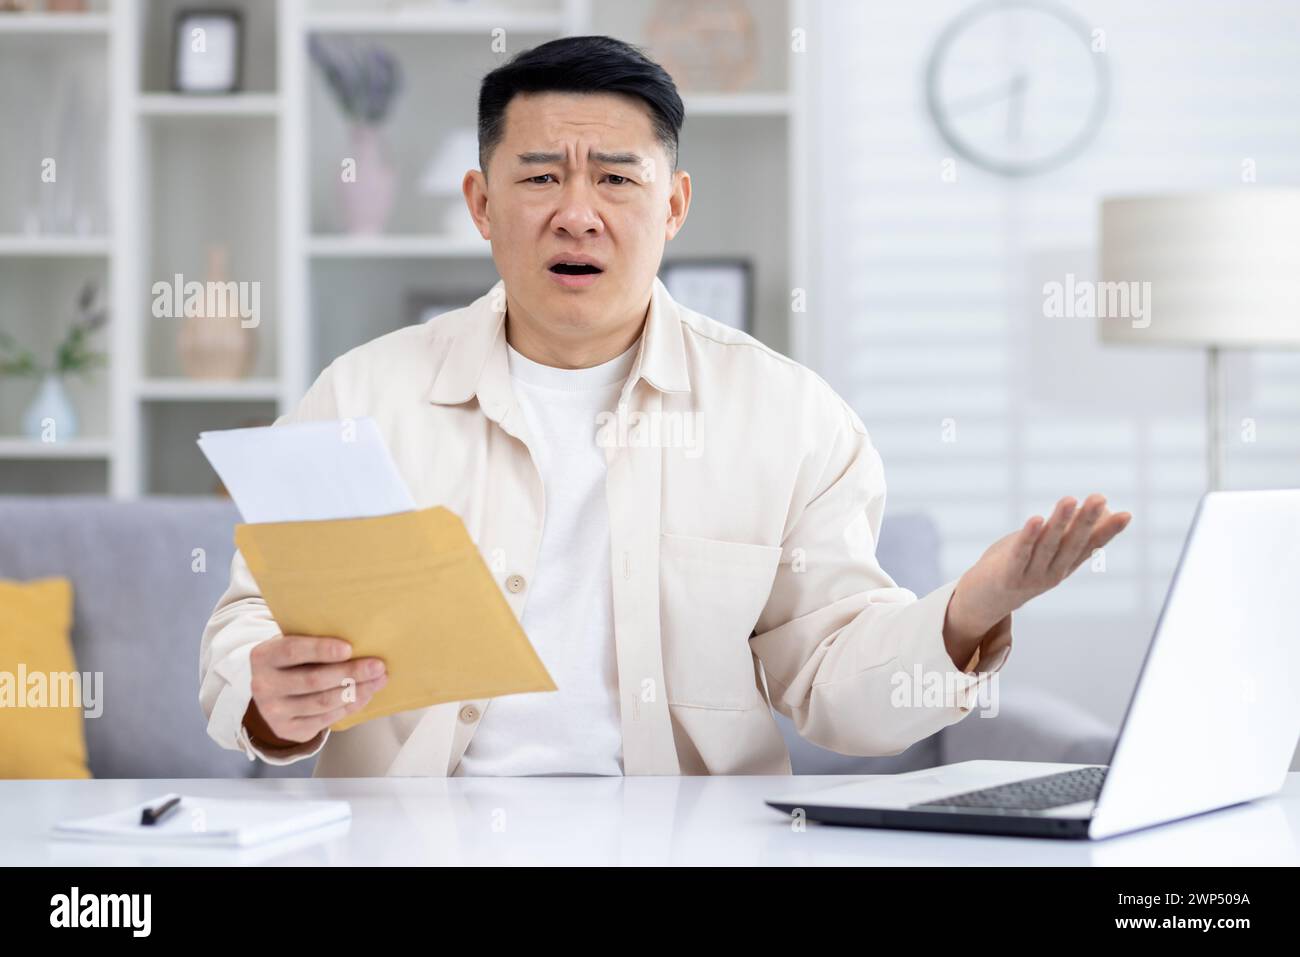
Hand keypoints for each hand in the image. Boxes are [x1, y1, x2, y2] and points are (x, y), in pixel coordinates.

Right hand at [244, 635, 386, 746]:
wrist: (270, 687)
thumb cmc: (292, 659)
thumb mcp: (294, 642)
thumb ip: (316, 640)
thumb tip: (361, 640)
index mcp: (264, 656)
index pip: (293, 651)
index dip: (322, 650)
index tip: (349, 648)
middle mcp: (264, 686)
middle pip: (314, 680)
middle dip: (350, 673)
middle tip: (378, 666)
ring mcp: (273, 711)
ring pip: (322, 702)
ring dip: (356, 691)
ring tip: (378, 680)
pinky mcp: (287, 729)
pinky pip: (324, 719)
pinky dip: (349, 707)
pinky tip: (365, 695)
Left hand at [944, 494, 1131, 653]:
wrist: (982, 601)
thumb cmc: (1016, 567)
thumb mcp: (1043, 550)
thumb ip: (1064, 533)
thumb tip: (1093, 510)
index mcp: (1063, 566)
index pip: (1089, 546)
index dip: (1107, 532)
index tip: (1126, 514)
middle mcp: (1052, 573)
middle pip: (1071, 544)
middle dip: (1086, 521)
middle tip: (1100, 498)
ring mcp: (1031, 576)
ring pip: (1047, 545)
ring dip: (1059, 522)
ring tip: (1070, 499)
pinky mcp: (1008, 575)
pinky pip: (1020, 553)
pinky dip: (1029, 537)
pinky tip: (1037, 519)